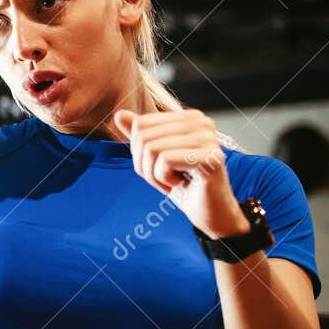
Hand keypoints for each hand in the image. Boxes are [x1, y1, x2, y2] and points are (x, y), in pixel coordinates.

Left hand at [112, 108, 249, 237]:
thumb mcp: (155, 159)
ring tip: (172, 182)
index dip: (138, 153)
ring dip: (154, 175)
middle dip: (144, 166)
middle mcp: (202, 122)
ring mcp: (208, 138)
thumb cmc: (184, 186)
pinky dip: (164, 179)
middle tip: (163, 179)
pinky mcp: (209, 156)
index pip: (141, 125)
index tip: (157, 167)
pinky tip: (181, 184)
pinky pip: (165, 160)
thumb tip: (119, 115)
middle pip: (144, 136)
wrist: (208, 214)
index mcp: (190, 117)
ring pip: (152, 149)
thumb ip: (140, 136)